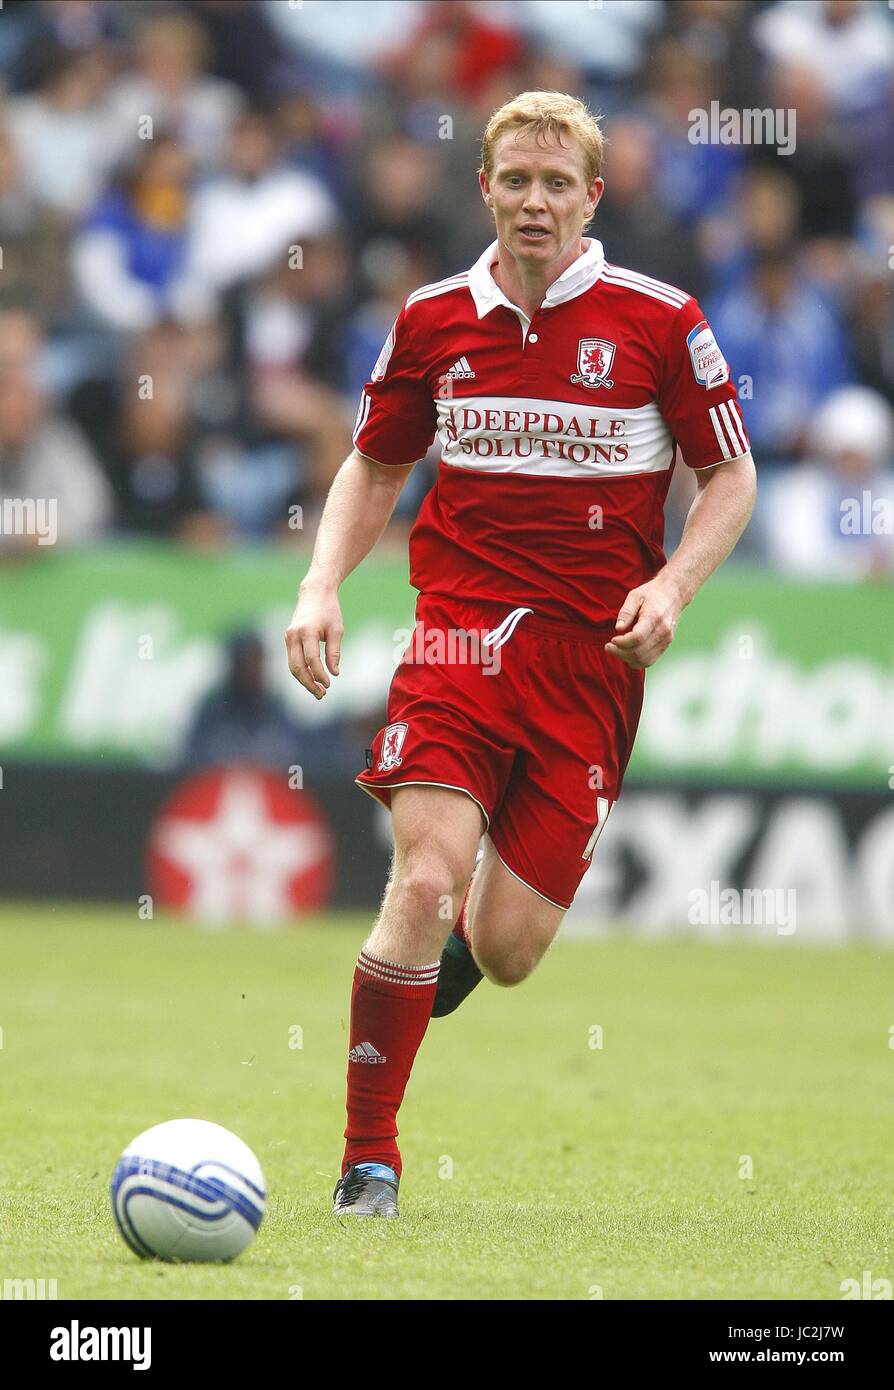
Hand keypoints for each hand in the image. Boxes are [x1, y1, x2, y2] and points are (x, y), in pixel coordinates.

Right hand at [284, 580, 343, 698]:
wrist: (314, 593)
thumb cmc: (329, 611)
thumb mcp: (337, 630)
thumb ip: (334, 652)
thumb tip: (334, 673)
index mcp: (306, 632)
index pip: (311, 660)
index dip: (319, 674)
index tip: (329, 684)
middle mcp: (293, 636)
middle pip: (297, 667)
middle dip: (308, 683)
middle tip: (321, 694)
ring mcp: (288, 638)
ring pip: (292, 666)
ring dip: (304, 680)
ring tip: (318, 691)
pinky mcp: (288, 640)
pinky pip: (292, 660)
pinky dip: (301, 672)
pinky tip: (313, 679)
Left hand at [604, 574, 682, 668]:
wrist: (674, 594)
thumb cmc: (652, 593)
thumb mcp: (635, 595)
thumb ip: (626, 612)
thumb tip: (618, 628)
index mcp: (654, 617)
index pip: (637, 638)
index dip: (622, 642)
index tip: (612, 640)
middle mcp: (663, 631)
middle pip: (639, 652)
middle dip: (620, 653)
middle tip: (608, 647)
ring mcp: (666, 640)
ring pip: (644, 660)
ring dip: (627, 659)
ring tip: (616, 650)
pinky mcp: (666, 645)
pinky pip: (650, 660)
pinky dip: (636, 661)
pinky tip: (626, 653)